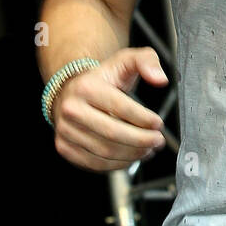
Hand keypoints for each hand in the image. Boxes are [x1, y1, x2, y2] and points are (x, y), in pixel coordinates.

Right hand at [52, 47, 169, 172]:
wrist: (73, 92)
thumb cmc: (103, 79)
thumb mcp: (125, 61)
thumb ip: (147, 61)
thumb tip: (160, 79)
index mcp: (86, 87)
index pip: (120, 107)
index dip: (144, 119)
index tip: (158, 124)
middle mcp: (71, 109)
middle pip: (112, 133)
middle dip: (141, 140)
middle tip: (158, 140)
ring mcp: (65, 130)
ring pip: (105, 152)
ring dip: (133, 154)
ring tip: (148, 149)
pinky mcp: (64, 147)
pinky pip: (95, 163)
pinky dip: (118, 164)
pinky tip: (131, 156)